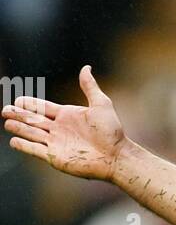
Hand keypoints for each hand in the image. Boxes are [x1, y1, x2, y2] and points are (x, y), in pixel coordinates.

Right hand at [3, 66, 125, 181]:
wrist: (116, 156)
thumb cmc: (112, 131)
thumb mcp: (101, 104)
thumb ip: (90, 86)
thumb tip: (86, 67)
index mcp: (67, 116)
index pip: (44, 107)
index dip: (30, 104)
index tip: (18, 99)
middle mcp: (59, 129)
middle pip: (34, 120)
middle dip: (19, 115)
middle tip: (5, 110)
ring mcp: (56, 143)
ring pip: (32, 133)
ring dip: (19, 128)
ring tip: (7, 122)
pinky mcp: (55, 157)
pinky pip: (35, 150)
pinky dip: (24, 145)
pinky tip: (13, 140)